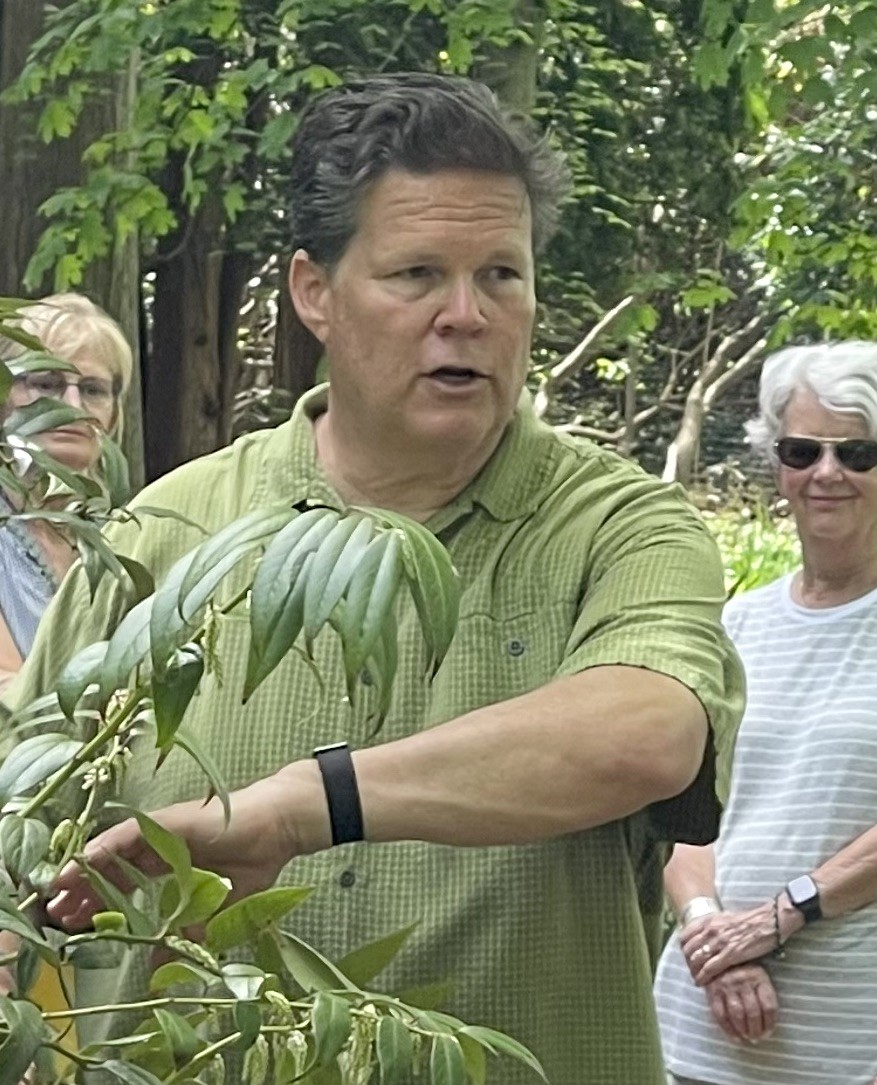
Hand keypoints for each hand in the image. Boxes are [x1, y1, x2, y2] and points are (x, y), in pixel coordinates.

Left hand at [46, 771, 314, 930]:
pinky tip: (84, 863)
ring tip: (58, 892)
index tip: (75, 927)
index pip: (126, 884)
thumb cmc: (257, 862)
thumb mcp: (218, 912)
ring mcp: (163, 832)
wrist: (280, 828)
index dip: (100, 904)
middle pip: (112, 870)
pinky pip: (128, 835)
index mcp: (171, 863)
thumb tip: (161, 967)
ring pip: (112, 852)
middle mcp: (161, 846)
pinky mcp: (168, 821)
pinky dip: (104, 848)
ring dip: (84, 871)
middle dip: (83, 892)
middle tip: (56, 916)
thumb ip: (189, 935)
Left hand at [680, 905, 776, 984]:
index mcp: (709, 920)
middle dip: (687, 961)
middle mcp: (711, 930)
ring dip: (693, 971)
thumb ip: (713, 925)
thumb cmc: (749, 921)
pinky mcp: (730, 954)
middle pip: (689, 949)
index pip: (685, 935)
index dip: (683, 948)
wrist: (768, 922)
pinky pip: (710, 968)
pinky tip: (701, 982)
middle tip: (691, 970)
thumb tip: (705, 932)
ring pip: (697, 960)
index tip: (686, 956)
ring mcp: (720, 942)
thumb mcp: (726, 918)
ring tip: (695, 978)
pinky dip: (703, 977)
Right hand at [705, 962, 777, 1043]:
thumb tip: (769, 1022)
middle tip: (758, 1038)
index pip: (769, 1005)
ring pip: (738, 1014)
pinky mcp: (712, 990)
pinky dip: (728, 1030)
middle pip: (754, 1011)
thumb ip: (763, 992)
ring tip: (748, 1038)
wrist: (715, 955)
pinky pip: (721, 1015)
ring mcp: (726, 985)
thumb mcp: (758, 974)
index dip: (770, 1023)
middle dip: (757, 1030)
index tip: (769, 1033)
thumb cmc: (742, 968)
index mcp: (758, 976)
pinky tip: (735, 1038)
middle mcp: (743, 980)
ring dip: (744, 1031)